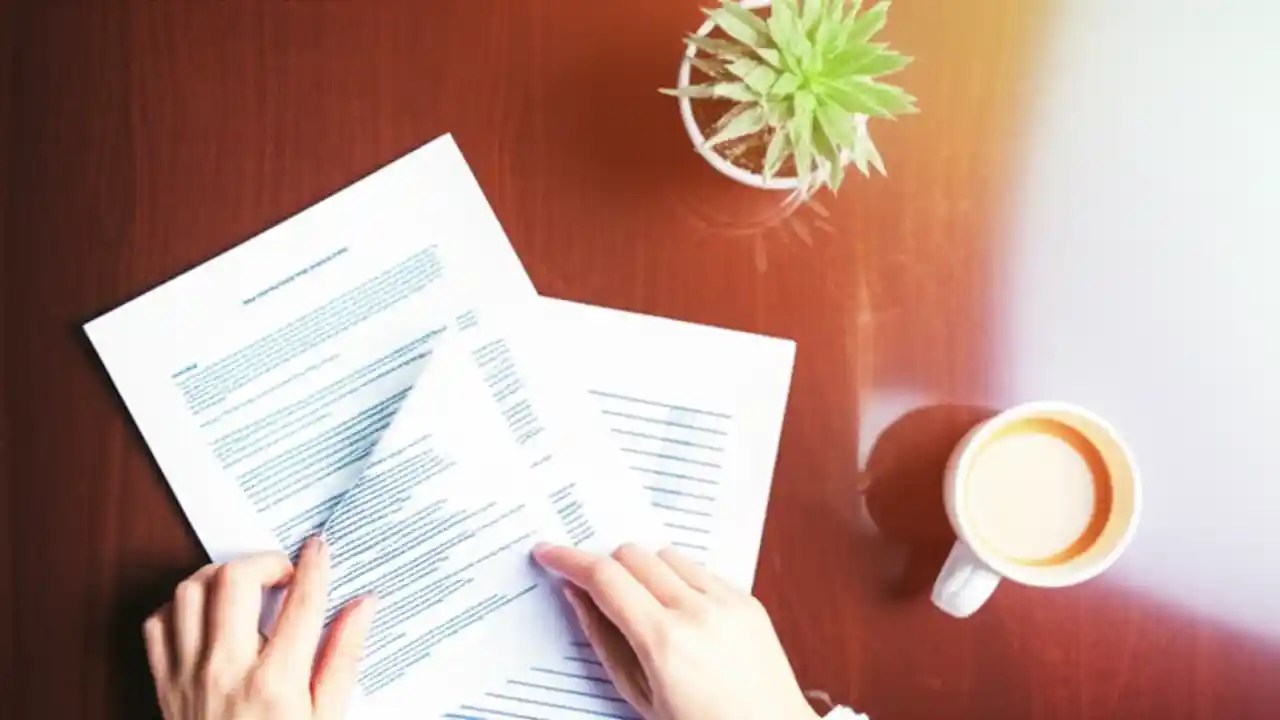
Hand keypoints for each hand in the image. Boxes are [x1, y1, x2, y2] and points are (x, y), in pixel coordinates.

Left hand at [142, 536, 375, 719]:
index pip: (301, 600)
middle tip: (284, 574)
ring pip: (190, 590)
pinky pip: (159, 622)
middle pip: (235, 579)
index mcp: (276, 681)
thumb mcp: (327, 717)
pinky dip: (182, 607)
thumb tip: (362, 606)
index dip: (314, 564)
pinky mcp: (163, 683)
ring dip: (220, 577)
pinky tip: (208, 615)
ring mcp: (188, 674)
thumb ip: (343, 656)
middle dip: (264, 561)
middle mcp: (227, 670)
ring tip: (246, 589)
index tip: (319, 546)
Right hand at [533, 543, 818, 719]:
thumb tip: (576, 594)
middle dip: (606, 567)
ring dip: (645, 571)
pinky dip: (679, 580)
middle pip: (632, 554)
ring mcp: (728, 602)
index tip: (549, 553)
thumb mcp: (639, 695)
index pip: (605, 578)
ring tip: (645, 609)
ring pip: (666, 554)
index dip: (569, 560)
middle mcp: (697, 612)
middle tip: (597, 591)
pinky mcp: (748, 599)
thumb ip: (603, 640)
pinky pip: (700, 569)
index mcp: (664, 642)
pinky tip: (680, 613)